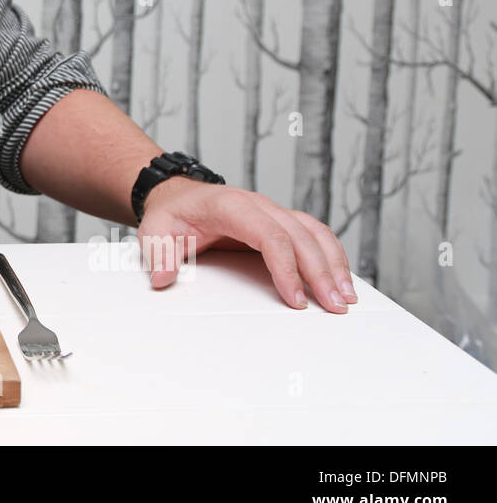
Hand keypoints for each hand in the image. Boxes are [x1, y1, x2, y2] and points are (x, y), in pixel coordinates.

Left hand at [137, 176, 359, 312]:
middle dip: (320, 272)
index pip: (270, 234)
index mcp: (230, 206)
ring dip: (334, 263)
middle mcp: (258, 205)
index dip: (286, 267)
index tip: (295, 299)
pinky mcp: (279, 221)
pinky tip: (341, 278)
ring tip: (346, 297)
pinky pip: (313, 234)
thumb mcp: (155, 231)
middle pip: (300, 236)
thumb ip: (159, 254)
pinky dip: (331, 254)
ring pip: (314, 232)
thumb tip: (163, 279)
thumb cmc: (170, 214)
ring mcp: (272, 211)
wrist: (176, 195)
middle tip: (334, 307)